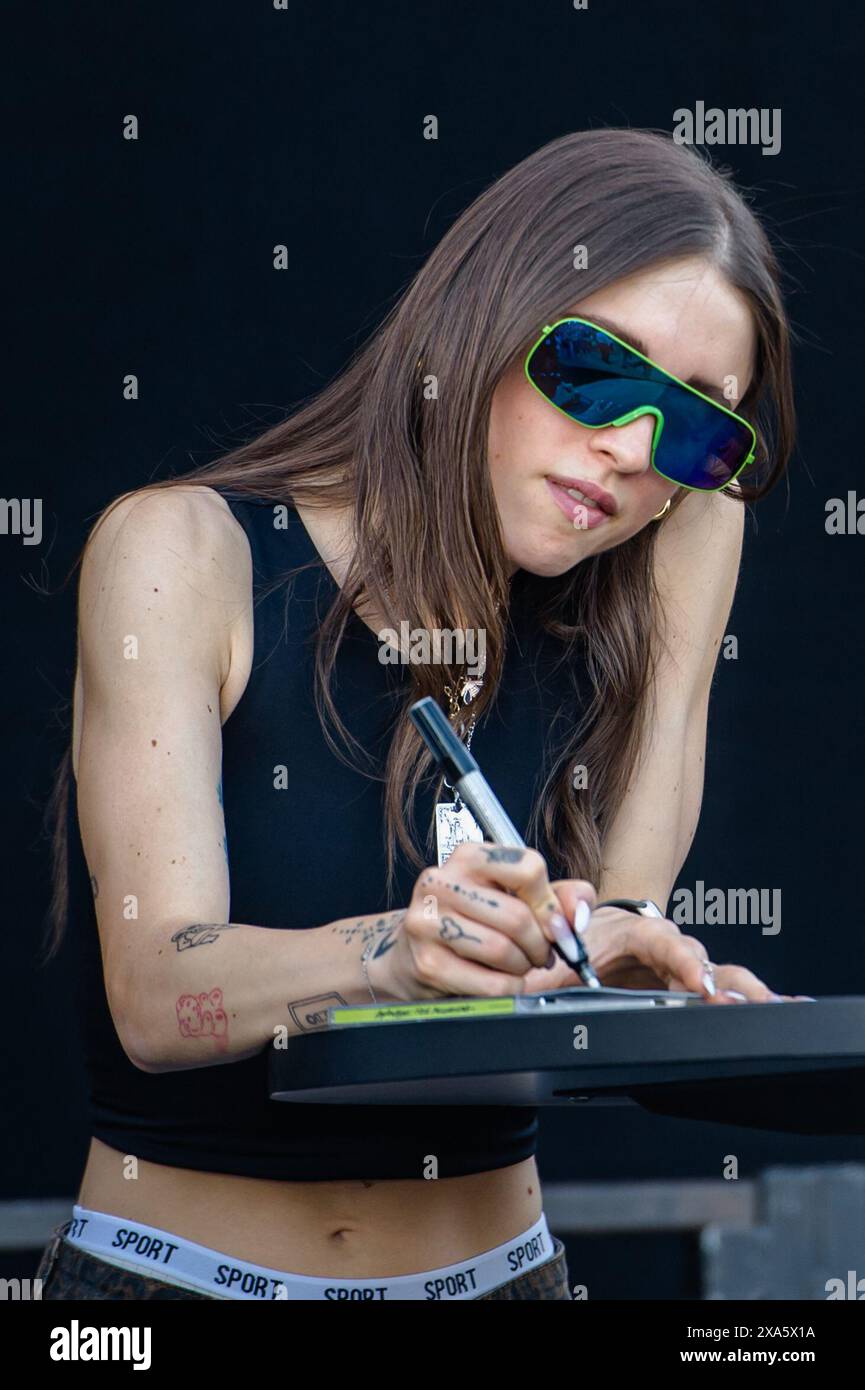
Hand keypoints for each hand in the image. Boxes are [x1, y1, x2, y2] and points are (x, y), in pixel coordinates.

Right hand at [378, 842, 596, 1000]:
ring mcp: (428, 922)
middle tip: (541, 954)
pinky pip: (490, 984)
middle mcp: (441, 882)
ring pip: (503, 950)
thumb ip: (560, 898)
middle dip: (541, 945)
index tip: (553, 925)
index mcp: (469, 856)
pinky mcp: (427, 962)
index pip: (528, 868)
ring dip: (524, 967)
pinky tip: (504, 981)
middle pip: (518, 917)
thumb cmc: (474, 921)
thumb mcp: (517, 898)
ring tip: (520, 965)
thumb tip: (578, 918)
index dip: (550, 905)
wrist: (414, 952)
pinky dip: (509, 988)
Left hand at [523, 888, 807, 1002]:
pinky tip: (778, 1008)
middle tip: (732, 1003)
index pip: (663, 942)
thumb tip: (544, 950)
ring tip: (771, 1007)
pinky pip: (721, 993)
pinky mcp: (686, 989)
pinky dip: (747, 1001)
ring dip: (743, 992)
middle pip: (700, 960)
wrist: (583, 940)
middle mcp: (665, 947)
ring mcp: (680, 968)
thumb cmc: (574, 939)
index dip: (683, 961)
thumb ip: (548, 945)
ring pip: (718, 976)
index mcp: (635, 932)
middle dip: (721, 982)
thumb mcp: (557, 942)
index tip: (699, 981)